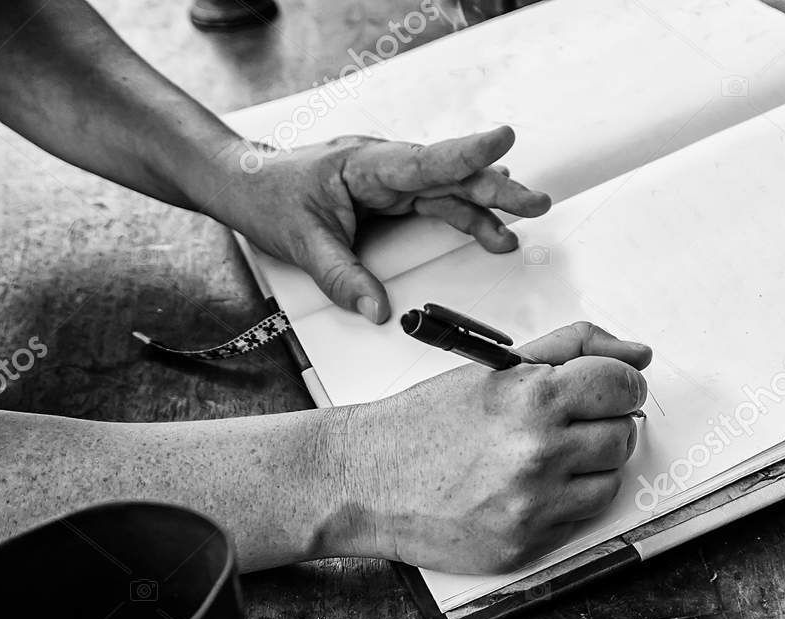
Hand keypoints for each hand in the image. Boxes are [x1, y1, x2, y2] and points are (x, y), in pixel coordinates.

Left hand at [215, 125, 550, 321]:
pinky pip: (439, 204)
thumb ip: (342, 278)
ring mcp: (394, 182)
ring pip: (451, 191)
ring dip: (490, 206)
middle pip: (451, 176)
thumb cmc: (270, 198)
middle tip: (535, 201)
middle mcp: (388, 168)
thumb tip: (378, 312)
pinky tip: (494, 229)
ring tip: (524, 221)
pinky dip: (468, 217)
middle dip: (496, 188)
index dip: (466, 153)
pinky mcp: (396, 197)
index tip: (503, 140)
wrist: (249, 185)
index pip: (424, 160)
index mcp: (366, 165)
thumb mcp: (302, 242)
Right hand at [321, 322, 652, 572]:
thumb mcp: (494, 369)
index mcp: (532, 397)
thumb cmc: (425, 423)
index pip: (622, 386)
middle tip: (566, 426)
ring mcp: (535, 503)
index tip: (612, 392)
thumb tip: (637, 355)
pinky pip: (582, 520)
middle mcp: (538, 451)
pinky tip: (528, 490)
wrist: (365, 480)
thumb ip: (571, 349)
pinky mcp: (527, 544)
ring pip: (610, 481)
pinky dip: (565, 504)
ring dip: (589, 469)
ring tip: (544, 459)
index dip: (623, 387)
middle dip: (603, 426)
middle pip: (622, 435)